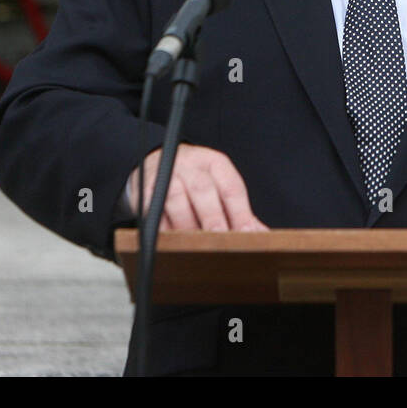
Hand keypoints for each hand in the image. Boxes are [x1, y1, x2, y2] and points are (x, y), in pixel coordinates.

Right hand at [127, 143, 268, 231]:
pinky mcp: (144, 191)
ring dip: (187, 226)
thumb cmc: (196, 179)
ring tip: (197, 246)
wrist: (157, 161)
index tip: (247, 234)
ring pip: (175, 199)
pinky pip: (154, 211)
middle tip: (221, 242)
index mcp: (215, 163)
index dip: (240, 213)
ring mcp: (166, 175)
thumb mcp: (220, 186)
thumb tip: (262, 236)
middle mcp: (190, 166)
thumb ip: (240, 212)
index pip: (231, 187)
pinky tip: (173, 244)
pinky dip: (164, 230)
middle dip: (213, 218)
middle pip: (203, 190)